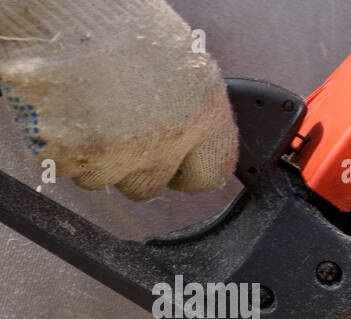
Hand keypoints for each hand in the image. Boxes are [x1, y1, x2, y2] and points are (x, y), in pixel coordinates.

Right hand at [0, 0, 236, 199]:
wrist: (57, 3)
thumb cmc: (115, 17)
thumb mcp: (178, 57)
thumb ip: (189, 106)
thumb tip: (191, 136)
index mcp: (204, 111)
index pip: (211, 173)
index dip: (187, 171)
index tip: (174, 164)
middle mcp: (167, 138)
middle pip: (149, 185)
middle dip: (131, 164)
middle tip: (113, 125)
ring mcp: (117, 151)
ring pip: (103, 180)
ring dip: (92, 156)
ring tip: (83, 108)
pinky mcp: (68, 154)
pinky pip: (63, 169)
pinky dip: (56, 148)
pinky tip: (58, 111)